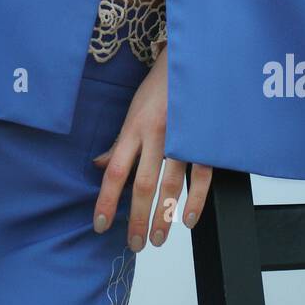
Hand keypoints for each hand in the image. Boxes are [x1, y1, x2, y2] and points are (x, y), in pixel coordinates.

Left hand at [91, 46, 212, 249]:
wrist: (192, 60)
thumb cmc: (160, 87)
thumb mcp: (133, 111)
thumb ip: (120, 143)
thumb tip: (99, 166)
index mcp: (134, 128)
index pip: (114, 171)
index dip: (106, 200)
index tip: (100, 224)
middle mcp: (156, 135)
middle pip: (142, 184)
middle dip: (136, 218)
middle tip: (133, 244)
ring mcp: (182, 138)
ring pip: (171, 185)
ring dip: (163, 216)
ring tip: (156, 238)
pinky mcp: (205, 140)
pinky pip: (202, 176)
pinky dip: (195, 201)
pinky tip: (188, 220)